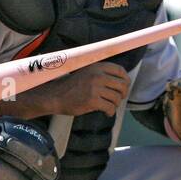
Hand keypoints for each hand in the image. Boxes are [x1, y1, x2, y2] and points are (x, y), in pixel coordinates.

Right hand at [13, 62, 130, 117]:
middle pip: (122, 85)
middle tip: (118, 99)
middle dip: (123, 94)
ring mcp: (95, 88)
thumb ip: (102, 73)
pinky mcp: (92, 100)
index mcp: (98, 66)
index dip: (125, 80)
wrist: (55, 96)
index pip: (120, 71)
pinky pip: (110, 107)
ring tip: (110, 106)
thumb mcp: (88, 72)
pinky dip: (110, 112)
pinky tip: (106, 113)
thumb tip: (123, 81)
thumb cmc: (73, 86)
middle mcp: (98, 75)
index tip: (124, 87)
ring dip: (116, 104)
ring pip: (117, 97)